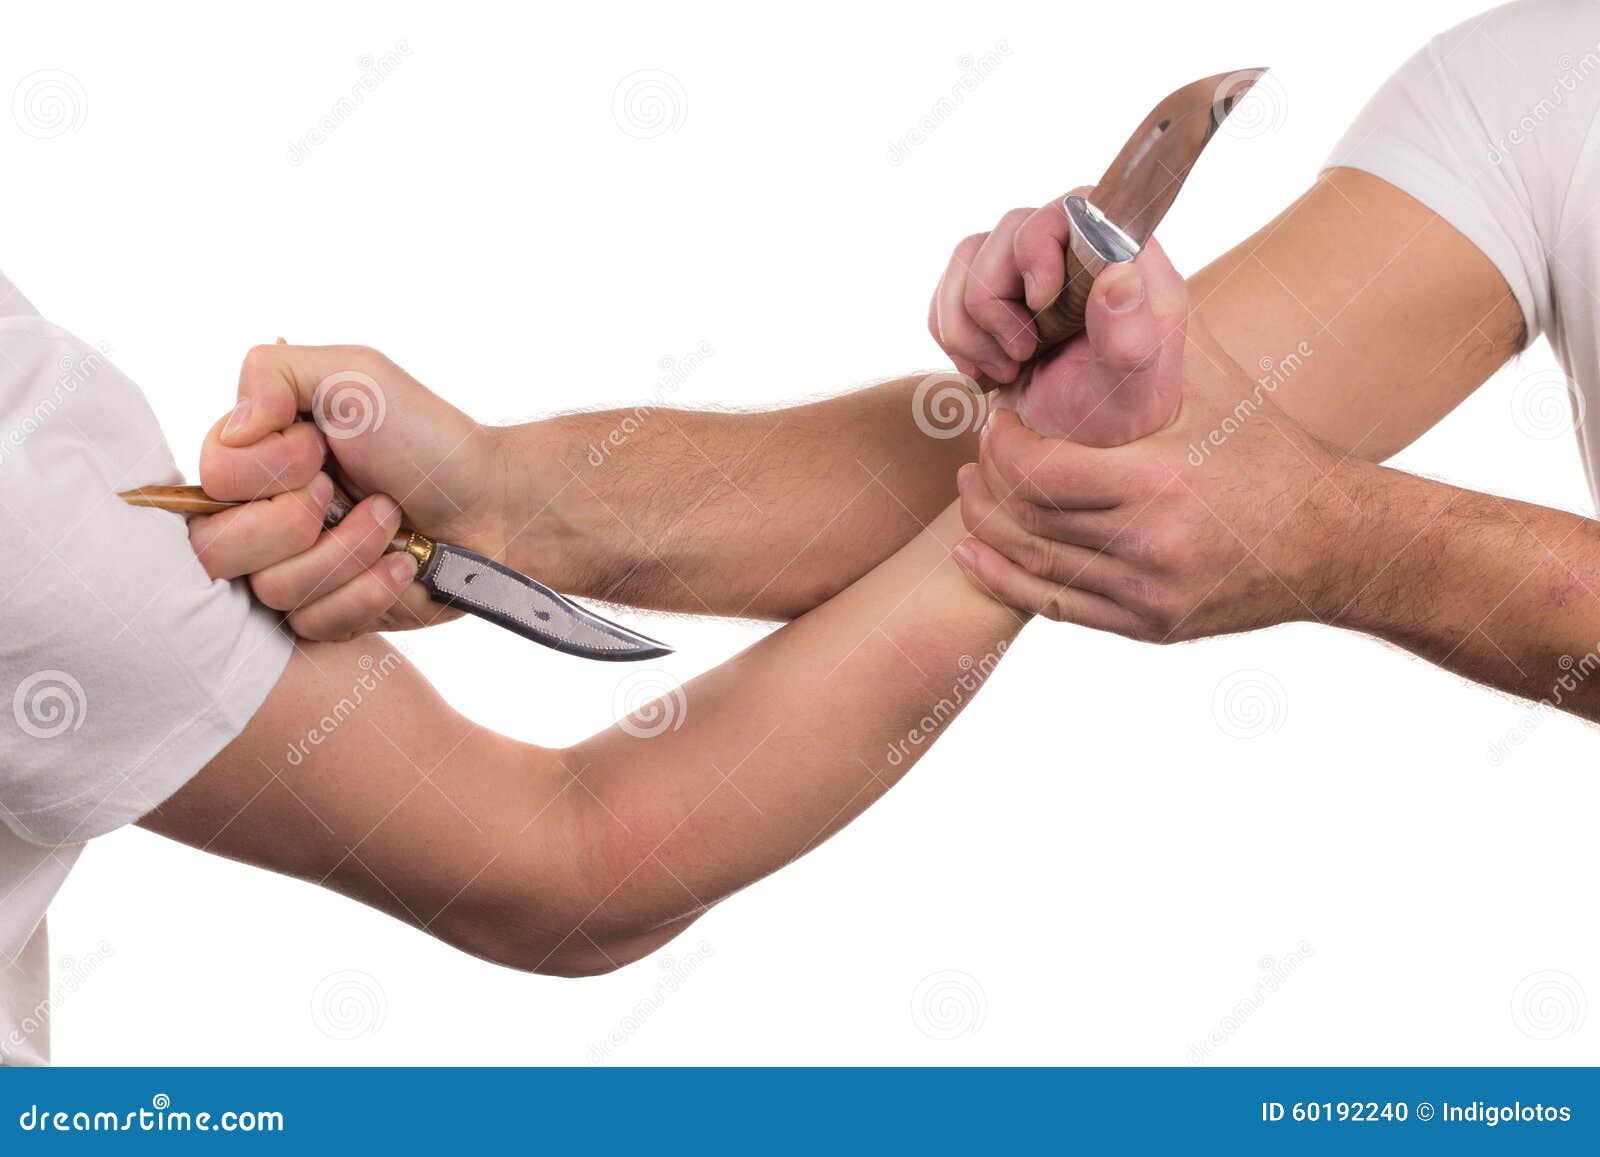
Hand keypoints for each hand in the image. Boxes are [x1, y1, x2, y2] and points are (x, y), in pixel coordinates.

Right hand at [186, 345, 507, 639]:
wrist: (493, 503)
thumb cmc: (427, 437)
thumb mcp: (353, 374)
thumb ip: (271, 373)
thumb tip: (232, 430)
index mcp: (257, 460)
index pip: (211, 481)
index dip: (268, 470)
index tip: (320, 449)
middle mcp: (261, 518)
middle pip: (218, 548)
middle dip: (298, 519)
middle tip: (348, 491)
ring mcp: (292, 571)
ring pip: (272, 590)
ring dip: (348, 549)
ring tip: (391, 519)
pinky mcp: (327, 617)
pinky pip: (314, 624)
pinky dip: (370, 588)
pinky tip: (403, 561)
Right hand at [929, 192, 1180, 446]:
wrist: (1070, 451)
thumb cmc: (1114, 421)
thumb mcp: (1131, 391)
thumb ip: (1132, 336)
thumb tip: (1121, 273)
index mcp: (1125, 262)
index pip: (1080, 202)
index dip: (1042, 240)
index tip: (1039, 300)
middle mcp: (1075, 256)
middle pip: (1011, 228)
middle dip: (997, 301)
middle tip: (1021, 354)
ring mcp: (1029, 273)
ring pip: (968, 256)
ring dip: (970, 324)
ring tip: (1003, 370)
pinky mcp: (992, 296)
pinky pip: (946, 288)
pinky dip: (951, 334)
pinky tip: (982, 369)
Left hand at [952, 240, 1354, 641]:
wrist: (1334, 542)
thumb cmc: (1268, 451)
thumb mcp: (1217, 384)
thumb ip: (1156, 326)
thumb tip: (1112, 254)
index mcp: (1161, 480)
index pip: (1038, 470)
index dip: (1000, 445)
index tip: (995, 418)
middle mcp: (1150, 545)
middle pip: (1027, 519)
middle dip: (987, 483)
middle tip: (975, 454)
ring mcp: (1148, 595)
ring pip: (1033, 567)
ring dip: (987, 530)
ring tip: (971, 495)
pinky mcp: (1149, 627)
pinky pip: (1055, 608)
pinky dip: (1006, 581)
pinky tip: (975, 555)